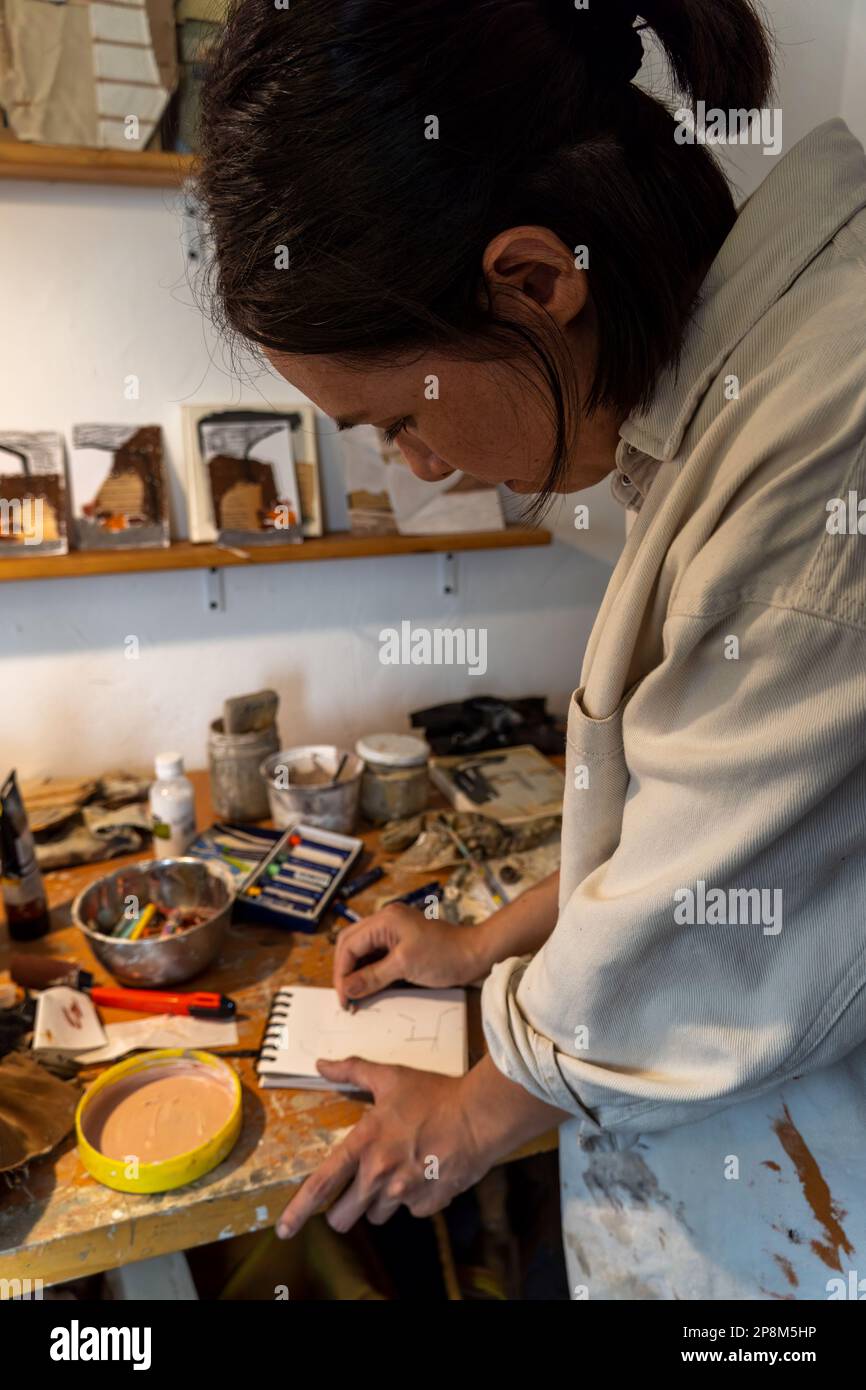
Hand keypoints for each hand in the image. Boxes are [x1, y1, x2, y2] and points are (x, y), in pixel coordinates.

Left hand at [276, 1058, 487, 1236]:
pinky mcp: (427, 1205)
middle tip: (357, 1193)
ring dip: (381, 1202)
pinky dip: (414, 1200)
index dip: (297, 1211)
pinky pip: (410, 1213)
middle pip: (344, 1218)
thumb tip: (320, 1064)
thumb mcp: (391, 1077)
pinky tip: (425, 1173)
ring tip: (399, 1173)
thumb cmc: (434, 1095)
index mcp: (364, 1144)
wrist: (479, 1116)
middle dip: (345, 1210)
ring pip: (376, 1216)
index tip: (284, 1229)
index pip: (321, 1185)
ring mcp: (403, 1194)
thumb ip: (352, 1071)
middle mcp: (378, 1175)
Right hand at [332, 902, 485, 1005]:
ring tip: (354, 997)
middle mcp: (385, 921)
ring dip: (355, 973)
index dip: (342, 973)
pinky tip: (368, 988)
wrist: (476, 954)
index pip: (349, 945)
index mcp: (384, 919)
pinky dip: (369, 972)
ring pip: (362, 951)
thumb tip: (346, 989)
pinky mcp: (401, 943)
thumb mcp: (405, 966)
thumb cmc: (445, 956)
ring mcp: (393, 931)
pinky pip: (376, 956)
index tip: (343, 998)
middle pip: (350, 944)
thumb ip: (372, 977)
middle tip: (345, 998)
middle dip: (344, 971)